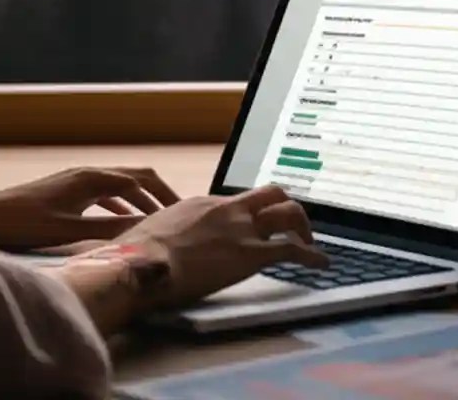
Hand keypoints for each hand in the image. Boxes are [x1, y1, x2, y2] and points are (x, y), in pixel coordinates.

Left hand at [0, 167, 179, 249]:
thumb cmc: (23, 223)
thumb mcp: (70, 232)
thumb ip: (109, 231)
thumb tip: (146, 233)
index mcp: (92, 179)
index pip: (142, 181)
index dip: (166, 197)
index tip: (185, 214)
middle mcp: (87, 174)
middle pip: (135, 177)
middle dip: (159, 194)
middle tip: (180, 214)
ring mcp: (75, 181)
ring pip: (119, 185)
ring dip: (140, 200)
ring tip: (157, 220)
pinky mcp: (65, 192)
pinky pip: (103, 193)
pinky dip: (120, 205)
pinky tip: (121, 222)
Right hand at [113, 184, 327, 307]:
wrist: (141, 263)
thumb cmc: (136, 255)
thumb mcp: (151, 233)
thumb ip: (165, 235)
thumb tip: (156, 245)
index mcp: (203, 204)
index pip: (238, 202)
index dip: (251, 214)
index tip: (255, 225)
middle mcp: (227, 209)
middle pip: (270, 194)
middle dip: (286, 208)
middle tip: (293, 227)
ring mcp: (241, 229)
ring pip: (288, 213)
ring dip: (304, 227)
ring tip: (310, 244)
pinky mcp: (252, 253)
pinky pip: (292, 249)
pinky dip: (312, 256)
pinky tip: (321, 264)